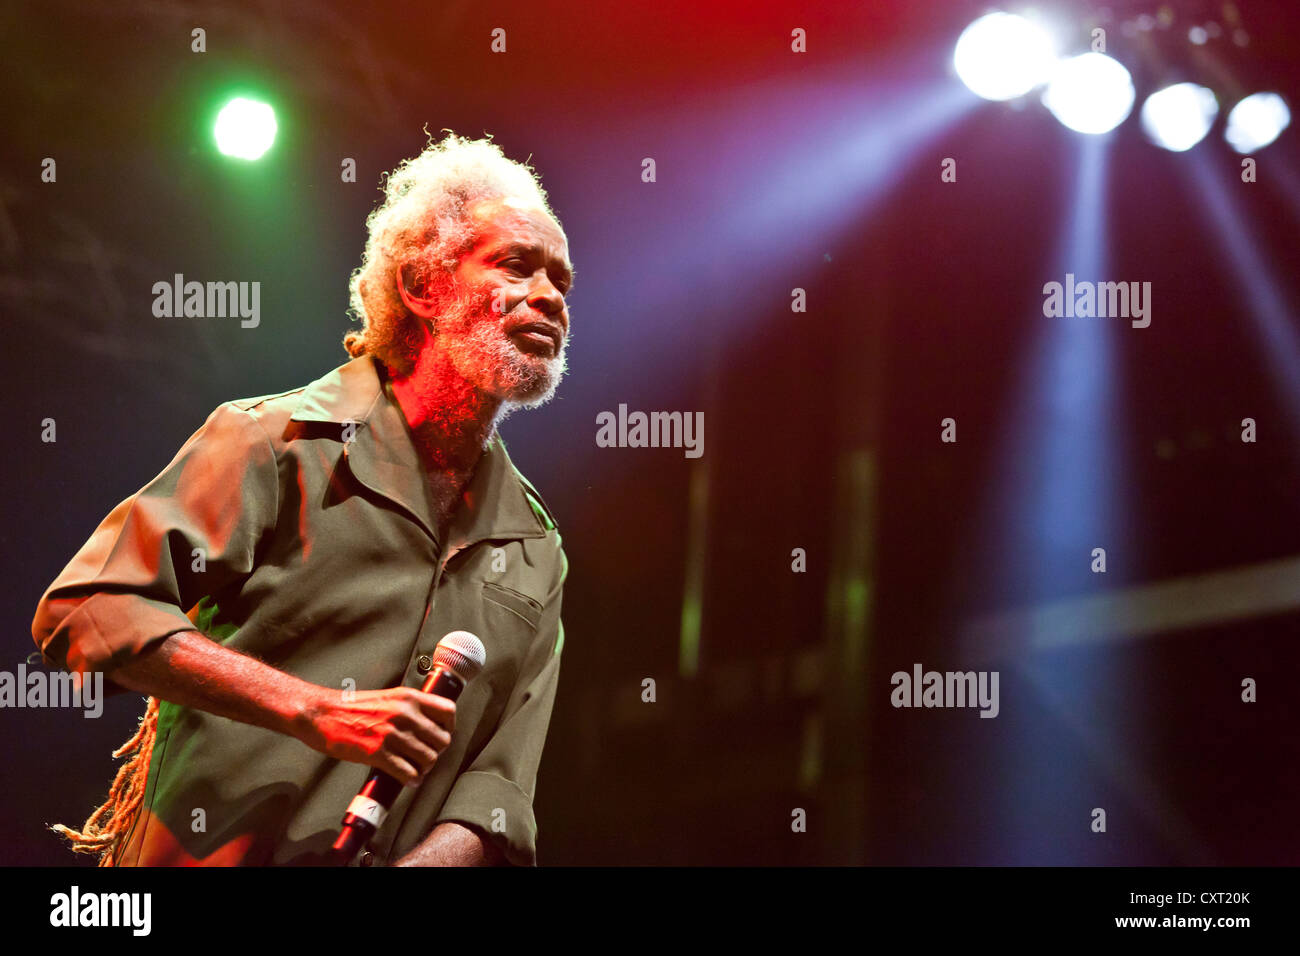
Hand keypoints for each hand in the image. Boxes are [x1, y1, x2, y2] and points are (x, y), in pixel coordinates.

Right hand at [298, 686, 455, 784]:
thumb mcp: (387, 697)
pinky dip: (411, 779)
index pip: (448, 711)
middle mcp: (404, 714)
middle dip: (436, 752)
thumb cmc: (351, 707)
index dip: (448, 727)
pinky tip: (408, 779)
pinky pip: (408, 772)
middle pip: (442, 740)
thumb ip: (408, 707)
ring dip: (424, 768)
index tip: (441, 735)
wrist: (321, 714)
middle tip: (425, 756)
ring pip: (428, 758)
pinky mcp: (377, 753)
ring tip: (416, 769)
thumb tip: (428, 725)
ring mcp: (391, 734)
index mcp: (408, 697)